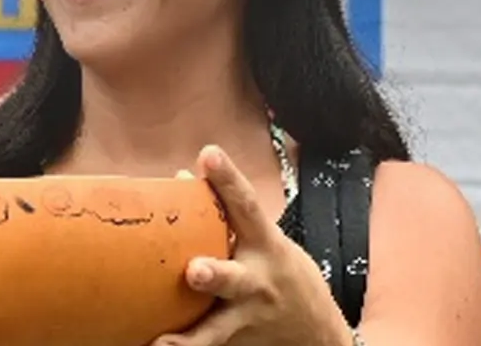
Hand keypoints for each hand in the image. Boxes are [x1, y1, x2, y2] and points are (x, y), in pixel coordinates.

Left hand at [152, 146, 352, 345]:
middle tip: (194, 271)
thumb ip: (227, 213)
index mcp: (265, 245)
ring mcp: (247, 317)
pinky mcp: (236, 342)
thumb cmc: (283, 271)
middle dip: (214, 275)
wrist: (317, 332)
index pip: (247, 205)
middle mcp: (257, 282)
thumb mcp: (265, 238)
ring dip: (190, 336)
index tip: (209, 155)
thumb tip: (182, 178)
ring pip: (217, 329)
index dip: (228, 179)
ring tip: (162, 342)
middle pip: (234, 279)